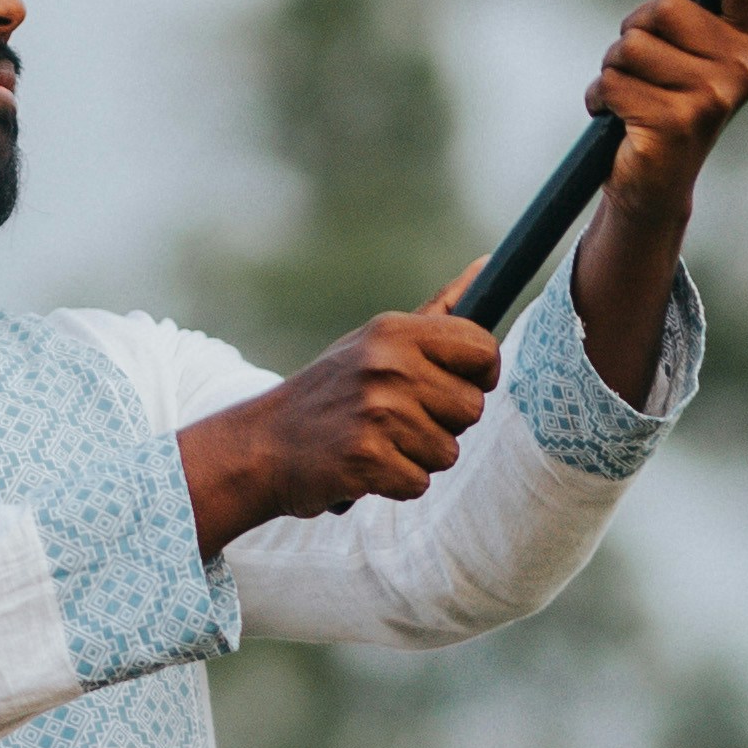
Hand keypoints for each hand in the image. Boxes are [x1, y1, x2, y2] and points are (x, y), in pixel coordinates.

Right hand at [176, 301, 501, 546]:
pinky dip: (395, 483)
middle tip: (398, 420)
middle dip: (444, 423)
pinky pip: (419, 483)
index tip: (454, 384)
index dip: (479, 375)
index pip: (483, 349)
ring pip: (447, 452)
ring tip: (377, 441)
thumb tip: (485, 265)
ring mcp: (376, 413)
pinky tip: (365, 465)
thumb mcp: (376, 341)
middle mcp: (388, 366)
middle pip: (472, 408)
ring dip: (417, 457)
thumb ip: (437, 312)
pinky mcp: (365, 459)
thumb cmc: (332, 392)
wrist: (262, 444)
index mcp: (395, 332)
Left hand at [566, 0, 747, 400]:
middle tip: (643, 64)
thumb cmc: (669, 100)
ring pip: (629, 47)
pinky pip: (612, 84)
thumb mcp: (694, 46)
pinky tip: (618, 120)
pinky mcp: (674, 126)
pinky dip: (600, 99)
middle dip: (634, 30)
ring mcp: (711, 100)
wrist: (656, 182)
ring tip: (632, 96)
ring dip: (613, 69)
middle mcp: (742, 70)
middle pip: (663, 7)